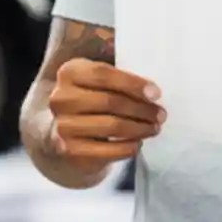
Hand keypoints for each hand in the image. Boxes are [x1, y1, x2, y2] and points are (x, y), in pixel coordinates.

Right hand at [47, 58, 165, 173]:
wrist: (64, 130)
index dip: (133, 83)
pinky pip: (106, 150)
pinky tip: (138, 143)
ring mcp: (62, 125)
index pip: (103, 74)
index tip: (157, 93)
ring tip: (154, 128)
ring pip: (111, 126)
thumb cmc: (92, 96)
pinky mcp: (68, 150)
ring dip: (139, 128)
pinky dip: (127, 147)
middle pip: (110, 101)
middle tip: (161, 114)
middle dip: (141, 109)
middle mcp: (60, 98)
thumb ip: (118, 70)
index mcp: (69, 72)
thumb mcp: (97, 77)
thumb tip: (147, 83)